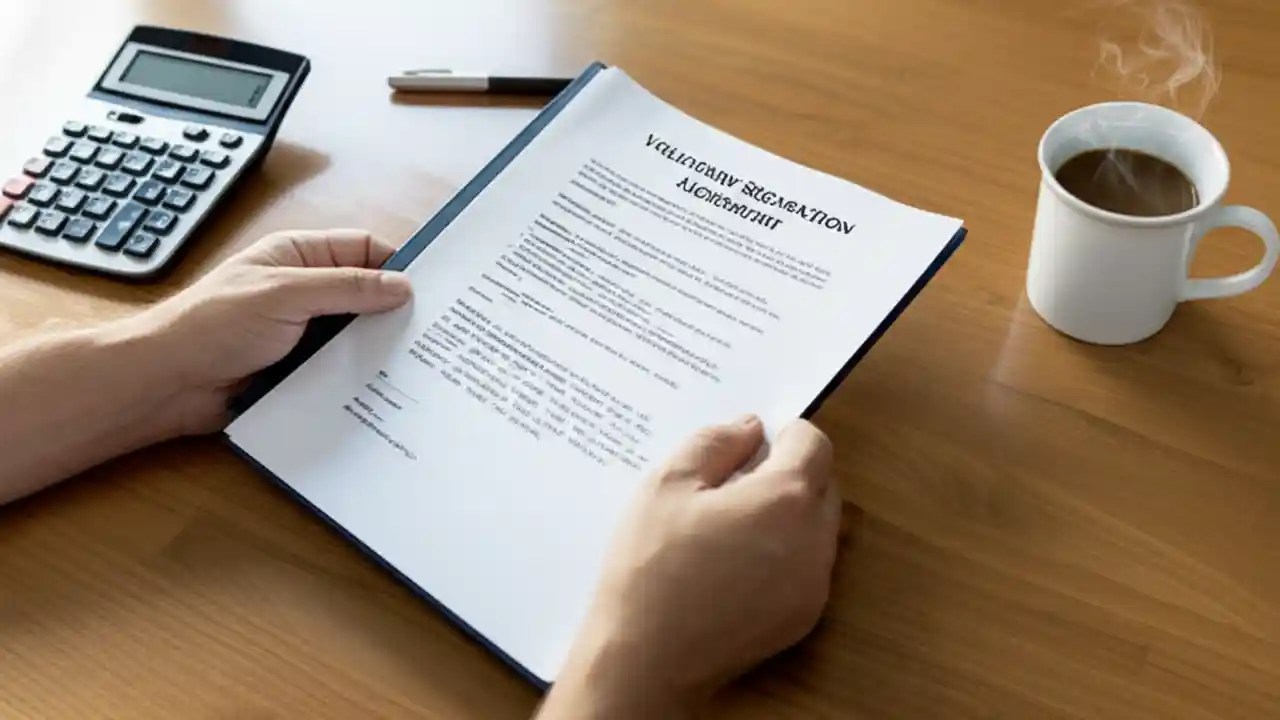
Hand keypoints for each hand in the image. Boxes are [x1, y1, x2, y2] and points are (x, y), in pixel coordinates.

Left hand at [131, 229, 411, 433]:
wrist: (167, 383)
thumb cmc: (213, 324)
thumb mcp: (285, 294)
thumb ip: (346, 288)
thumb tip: (402, 285)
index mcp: (298, 256)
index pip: (362, 249)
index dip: (396, 263)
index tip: (433, 286)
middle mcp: (305, 291)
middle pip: (365, 294)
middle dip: (394, 310)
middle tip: (435, 330)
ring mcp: (303, 333)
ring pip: (356, 336)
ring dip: (378, 348)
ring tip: (419, 363)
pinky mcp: (300, 371)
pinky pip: (340, 370)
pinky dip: (359, 378)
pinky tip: (385, 390)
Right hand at [539, 416, 840, 719]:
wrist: (646, 659)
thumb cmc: (651, 567)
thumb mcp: (667, 484)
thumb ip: (715, 443)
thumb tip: (749, 427)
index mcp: (785, 498)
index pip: (813, 443)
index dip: (782, 434)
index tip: (746, 446)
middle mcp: (814, 540)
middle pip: (823, 484)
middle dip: (788, 473)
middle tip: (731, 483)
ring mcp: (813, 583)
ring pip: (817, 526)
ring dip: (788, 514)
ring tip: (729, 526)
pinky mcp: (803, 617)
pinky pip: (807, 566)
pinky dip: (783, 554)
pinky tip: (734, 564)